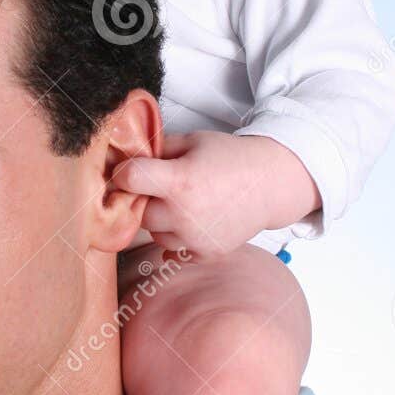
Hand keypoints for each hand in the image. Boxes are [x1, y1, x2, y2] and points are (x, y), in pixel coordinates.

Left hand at [114, 131, 320, 255]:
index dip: (123, 172)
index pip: (128, 179)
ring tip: (185, 204)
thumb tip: (124, 153)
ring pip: (155, 235)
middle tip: (165, 189)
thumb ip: (157, 149)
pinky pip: (175, 252)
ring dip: (163, 222)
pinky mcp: (206, 253)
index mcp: (179, 180)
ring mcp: (195, 238)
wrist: (270, 183)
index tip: (130, 171)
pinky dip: (179, 239)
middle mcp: (184, 214)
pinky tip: (193, 221)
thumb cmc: (230, 158)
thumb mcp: (192, 141)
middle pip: (140, 213)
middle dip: (147, 200)